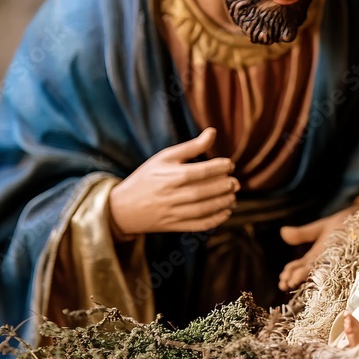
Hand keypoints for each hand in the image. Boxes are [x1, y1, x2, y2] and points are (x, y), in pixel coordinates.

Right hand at [109, 127, 237, 236]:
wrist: (122, 208)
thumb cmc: (147, 177)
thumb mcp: (165, 158)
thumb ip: (191, 147)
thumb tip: (213, 132)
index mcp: (168, 176)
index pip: (199, 172)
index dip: (219, 168)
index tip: (230, 165)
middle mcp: (170, 195)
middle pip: (202, 192)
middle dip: (223, 187)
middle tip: (235, 182)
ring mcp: (171, 213)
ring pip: (202, 210)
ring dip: (222, 203)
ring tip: (233, 195)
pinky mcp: (173, 226)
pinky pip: (198, 225)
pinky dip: (215, 220)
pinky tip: (226, 211)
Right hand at [278, 207, 353, 290]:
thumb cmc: (343, 223)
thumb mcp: (320, 228)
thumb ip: (302, 233)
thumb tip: (282, 232)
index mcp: (315, 256)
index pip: (298, 267)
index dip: (289, 273)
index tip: (282, 278)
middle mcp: (323, 262)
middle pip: (305, 273)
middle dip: (294, 279)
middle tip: (285, 284)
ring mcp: (333, 263)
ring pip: (316, 273)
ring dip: (304, 278)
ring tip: (294, 282)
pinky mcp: (345, 262)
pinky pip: (333, 271)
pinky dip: (323, 275)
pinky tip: (314, 279)